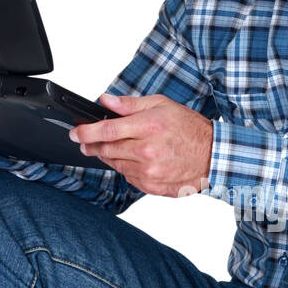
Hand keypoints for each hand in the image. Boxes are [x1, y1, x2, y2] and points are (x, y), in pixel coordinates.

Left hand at [70, 92, 212, 196]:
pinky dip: (127, 168)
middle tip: (87, 141)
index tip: (75, 132)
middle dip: (93, 145)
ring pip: (115, 165)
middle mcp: (147, 151)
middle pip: (106, 150)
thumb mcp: (161, 105)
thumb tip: (105, 101)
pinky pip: (128, 177)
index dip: (85, 132)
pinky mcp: (152, 186)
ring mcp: (149, 172)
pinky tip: (136, 160)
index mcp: (148, 127)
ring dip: (110, 156)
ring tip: (118, 148)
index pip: (106, 130)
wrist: (212, 155)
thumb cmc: (189, 129)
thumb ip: (129, 104)